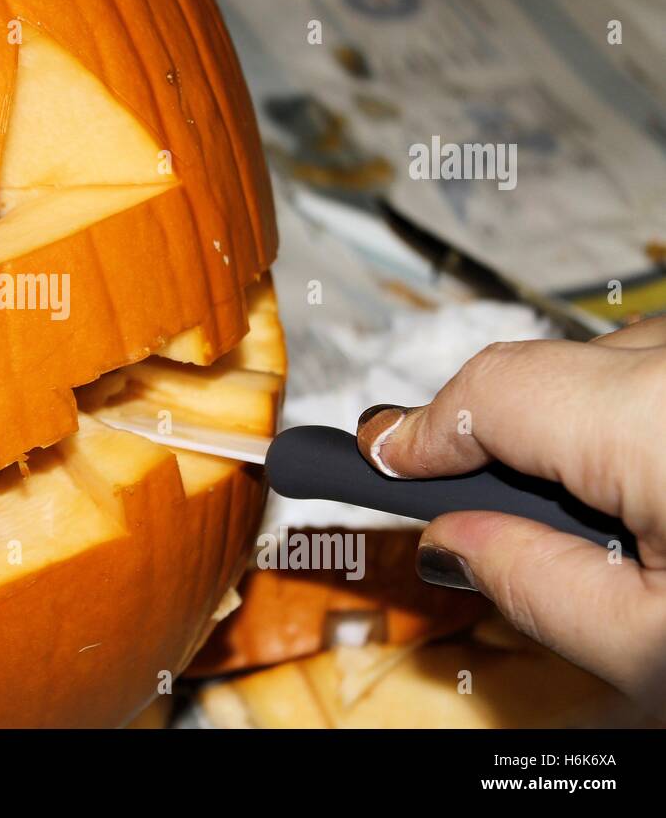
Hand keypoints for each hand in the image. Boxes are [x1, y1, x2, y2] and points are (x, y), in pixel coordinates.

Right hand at [357, 318, 665, 713]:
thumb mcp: (655, 652)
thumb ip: (534, 586)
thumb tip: (453, 539)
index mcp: (658, 419)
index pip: (495, 391)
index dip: (420, 429)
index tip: (374, 458)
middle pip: (551, 369)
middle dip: (507, 437)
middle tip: (470, 503)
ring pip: (614, 360)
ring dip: (584, 422)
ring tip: (609, 516)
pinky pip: (662, 367)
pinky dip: (640, 414)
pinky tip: (658, 484)